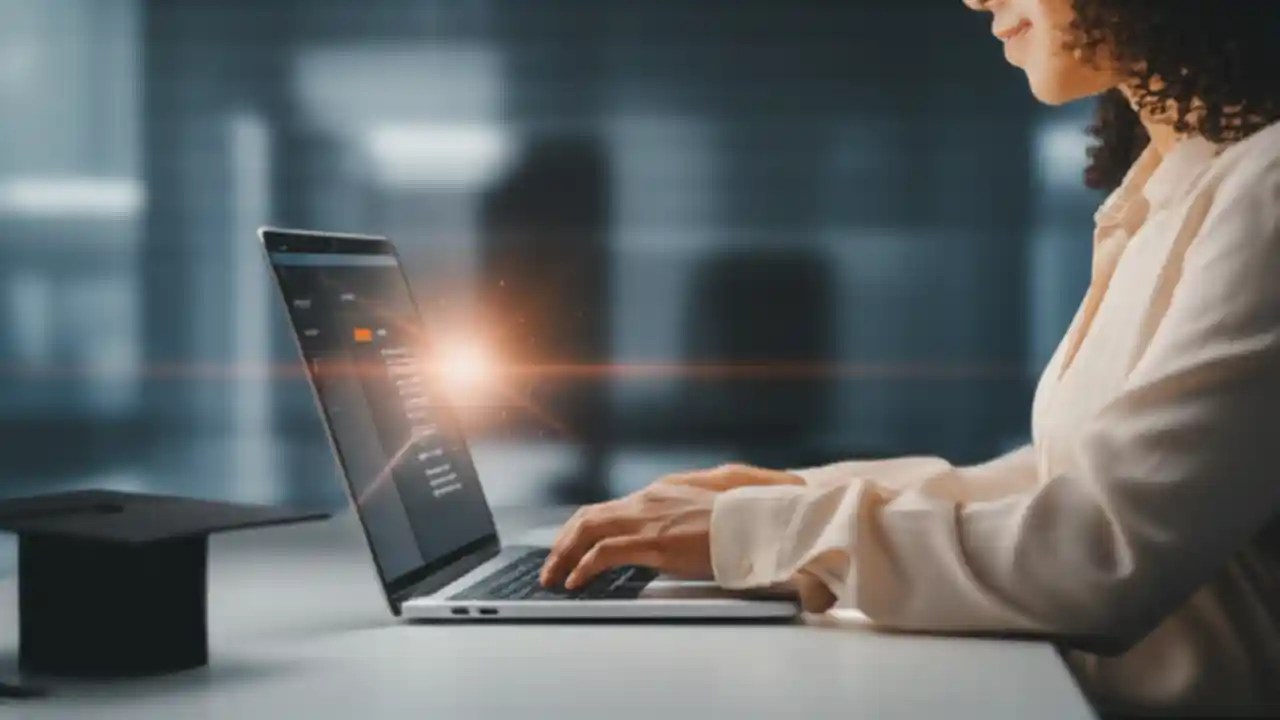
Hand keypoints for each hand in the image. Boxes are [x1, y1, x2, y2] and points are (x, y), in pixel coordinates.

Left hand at [539, 464, 804, 590]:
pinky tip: (577, 582)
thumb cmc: (748, 512)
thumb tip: (693, 515)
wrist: (762, 518)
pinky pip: (604, 553)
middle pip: (590, 516)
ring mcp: (649, 520)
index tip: (573, 546)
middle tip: (552, 566)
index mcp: (662, 492)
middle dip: (564, 541)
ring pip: (588, 529)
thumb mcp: (723, 497)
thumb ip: (704, 500)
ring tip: (554, 577)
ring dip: (564, 554)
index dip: (586, 528)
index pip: (612, 508)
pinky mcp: (654, 543)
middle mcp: (648, 500)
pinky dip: (584, 567)